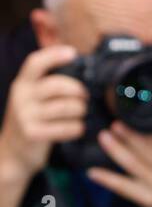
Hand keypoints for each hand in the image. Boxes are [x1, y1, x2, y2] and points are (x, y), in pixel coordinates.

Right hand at [0, 44, 85, 182]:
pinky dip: (78, 128)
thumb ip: (47, 85)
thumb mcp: (31, 99)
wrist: (12, 153)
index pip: (35, 62)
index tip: (73, 53)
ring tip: (80, 114)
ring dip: (80, 111)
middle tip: (84, 98)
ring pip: (66, 106)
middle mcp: (21, 97)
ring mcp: (25, 116)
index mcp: (21, 85)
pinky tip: (77, 129)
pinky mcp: (33, 133)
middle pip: (57, 85)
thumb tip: (76, 67)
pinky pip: (67, 127)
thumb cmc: (31, 122)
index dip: (54, 55)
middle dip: (78, 90)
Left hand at [87, 115, 151, 206]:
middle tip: (114, 124)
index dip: (146, 129)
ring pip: (134, 167)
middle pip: (147, 152)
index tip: (131, 117)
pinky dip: (108, 180)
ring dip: (116, 151)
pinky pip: (125, 189)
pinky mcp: (148, 201)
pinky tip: (93, 172)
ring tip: (103, 138)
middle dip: (129, 137)